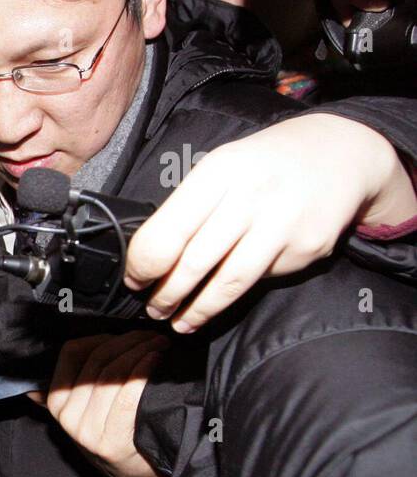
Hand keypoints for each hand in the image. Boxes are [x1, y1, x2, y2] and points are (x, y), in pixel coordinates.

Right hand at [40, 331, 172, 476]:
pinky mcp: (112, 440)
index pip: (72, 353)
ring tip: (159, 345)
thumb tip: (30, 390)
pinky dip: (144, 370)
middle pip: (98, 361)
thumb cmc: (113, 438)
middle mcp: (68, 416)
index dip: (100, 338)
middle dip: (128, 341)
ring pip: (114, 374)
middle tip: (151, 335)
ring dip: (141, 351)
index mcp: (57, 403)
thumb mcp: (79, 419)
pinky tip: (156, 361)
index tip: (122, 335)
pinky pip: (129, 393)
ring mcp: (88, 430)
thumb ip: (60, 400)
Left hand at [124, 114, 416, 331]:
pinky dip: (240, 291)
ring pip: (229, 282)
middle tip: (153, 310)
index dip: (145, 265)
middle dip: (167, 295)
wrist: (342, 153)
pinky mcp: (308, 248)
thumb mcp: (222, 168)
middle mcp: (251, 197)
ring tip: (179, 322)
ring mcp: (283, 224)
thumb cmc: (263, 166)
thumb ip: (189, 207)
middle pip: (195, 262)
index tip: (134, 281)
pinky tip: (227, 295)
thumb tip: (149, 257)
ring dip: (198, 309)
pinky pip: (264, 278)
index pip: (168, 231)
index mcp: (218, 172)